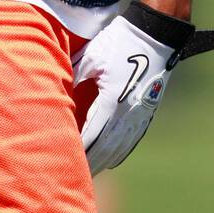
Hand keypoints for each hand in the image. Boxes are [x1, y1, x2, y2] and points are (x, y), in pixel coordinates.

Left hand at [73, 2, 213, 174]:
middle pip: (106, 147)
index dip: (79, 149)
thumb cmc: (119, 43)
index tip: (66, 161)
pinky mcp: (148, 111)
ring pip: (120, 146)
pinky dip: (120, 151)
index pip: (91, 134)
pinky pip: (132, 138)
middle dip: (90, 162)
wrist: (156, 36)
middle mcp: (128, 112)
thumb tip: (57, 92)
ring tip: (90, 172)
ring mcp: (140, 113)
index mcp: (112, 100)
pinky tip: (112, 158)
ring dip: (104, 160)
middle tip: (75, 175)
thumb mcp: (91, 56)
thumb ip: (74, 76)